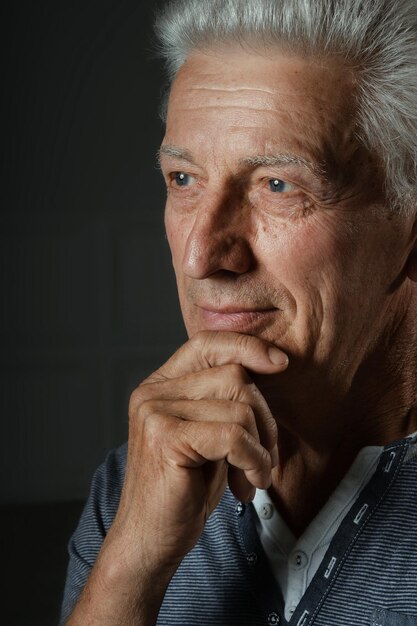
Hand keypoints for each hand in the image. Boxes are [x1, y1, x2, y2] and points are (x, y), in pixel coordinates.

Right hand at [65, 331, 287, 624]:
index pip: (207, 342)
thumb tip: (272, 362)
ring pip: (239, 407)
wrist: (150, 542)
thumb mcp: (209, 434)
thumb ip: (224, 399)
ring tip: (252, 477)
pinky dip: (253, 461)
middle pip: (235, 376)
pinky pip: (234, 436)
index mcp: (160, 384)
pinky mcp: (165, 438)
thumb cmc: (185, 489)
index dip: (247, 346)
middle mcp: (152, 391)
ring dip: (261, 448)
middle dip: (264, 419)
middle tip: (263, 459)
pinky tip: (248, 486)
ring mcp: (155, 412)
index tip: (280, 363)